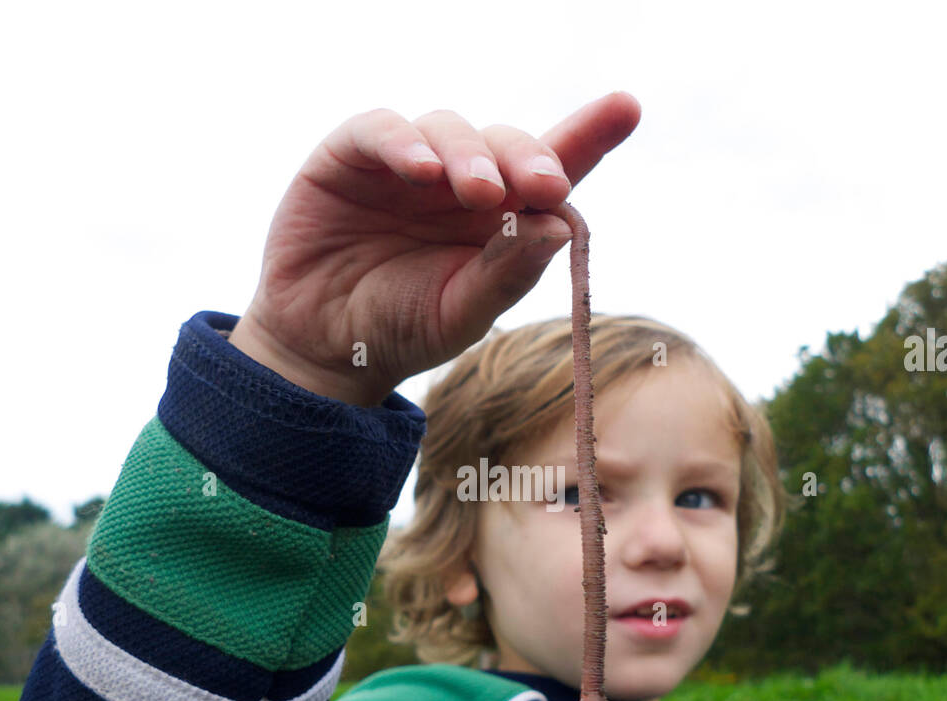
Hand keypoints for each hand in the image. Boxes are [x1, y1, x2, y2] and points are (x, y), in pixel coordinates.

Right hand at [228, 92, 641, 405]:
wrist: (320, 348)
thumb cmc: (400, 330)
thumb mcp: (461, 314)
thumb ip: (508, 274)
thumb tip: (561, 226)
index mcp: (500, 219)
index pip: (550, 168)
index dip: (589, 134)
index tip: (626, 107)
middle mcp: (458, 182)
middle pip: (506, 142)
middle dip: (527, 157)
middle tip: (539, 187)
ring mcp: (406, 165)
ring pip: (450, 128)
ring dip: (469, 154)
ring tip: (477, 192)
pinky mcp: (351, 156)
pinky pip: (382, 129)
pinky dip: (404, 142)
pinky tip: (420, 169)